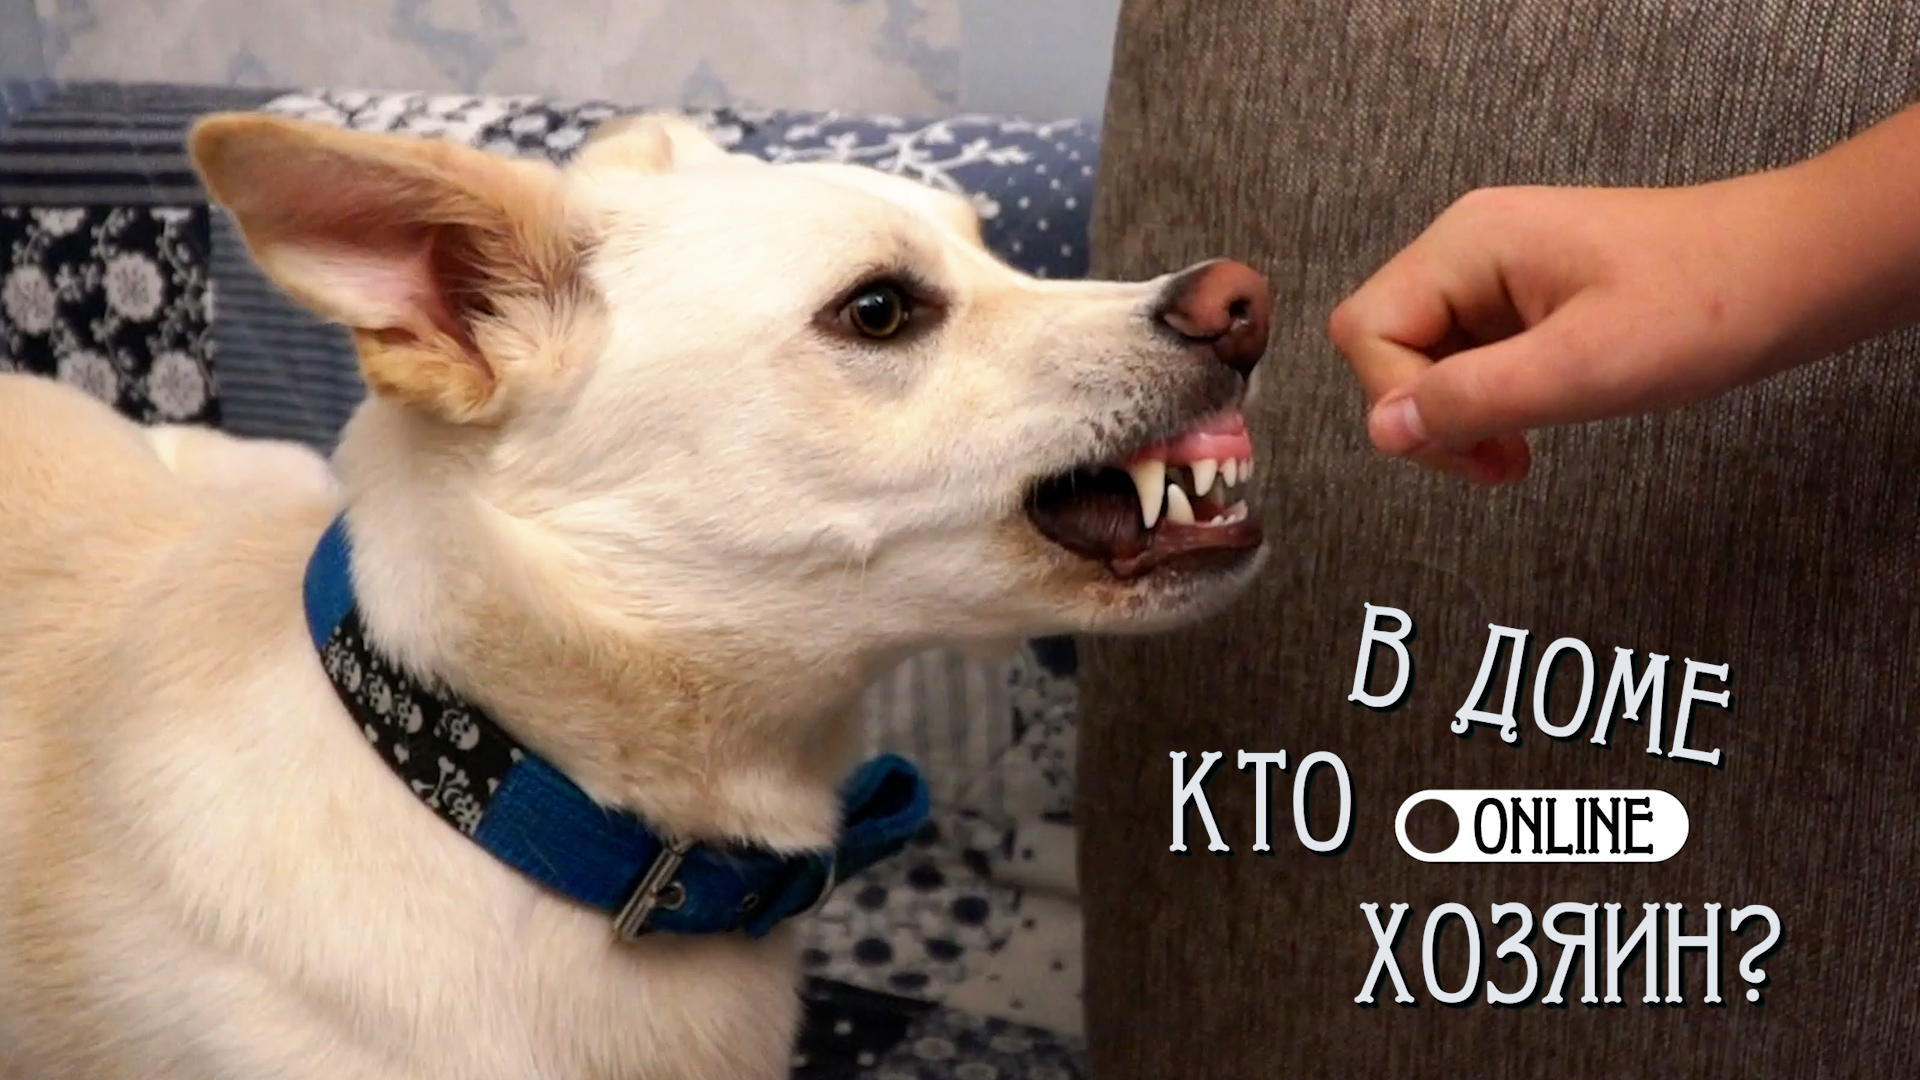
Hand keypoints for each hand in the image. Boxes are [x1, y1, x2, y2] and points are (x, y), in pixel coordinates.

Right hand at [1327, 178, 1808, 483]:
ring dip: (1458, 418)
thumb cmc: (1706, 305)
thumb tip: (1380, 432)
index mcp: (1469, 243)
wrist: (1799, 271)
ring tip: (1517, 454)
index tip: (1468, 446)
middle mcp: (1469, 247)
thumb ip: (1472, 398)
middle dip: (1425, 417)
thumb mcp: (1583, 366)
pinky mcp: (1526, 297)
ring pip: (1423, 360)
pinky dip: (1488, 404)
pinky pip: (1468, 358)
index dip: (1396, 400)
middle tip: (1497, 462)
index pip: (1366, 329)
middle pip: (1386, 346)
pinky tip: (1532, 429)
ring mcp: (1496, 271)